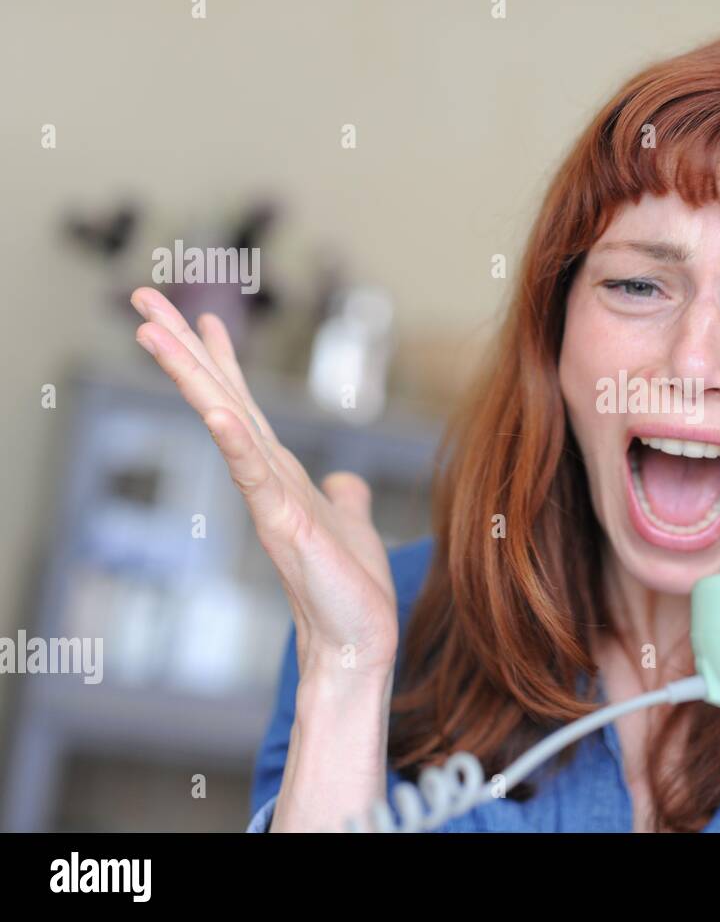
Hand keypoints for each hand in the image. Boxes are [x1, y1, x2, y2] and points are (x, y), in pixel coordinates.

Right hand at [130, 287, 398, 678]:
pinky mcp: (282, 524)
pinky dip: (237, 441)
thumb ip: (345, 499)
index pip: (246, 405)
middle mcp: (267, 479)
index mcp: (282, 474)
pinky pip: (255, 474)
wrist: (356, 640)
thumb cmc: (350, 588)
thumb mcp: (352, 525)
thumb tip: (345, 481)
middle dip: (184, 348)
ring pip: (224, 423)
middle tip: (144, 297)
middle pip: (220, 398)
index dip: (225, 362)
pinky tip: (219, 410)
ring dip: (190, 376)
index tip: (205, 318)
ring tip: (151, 330)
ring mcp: (269, 499)